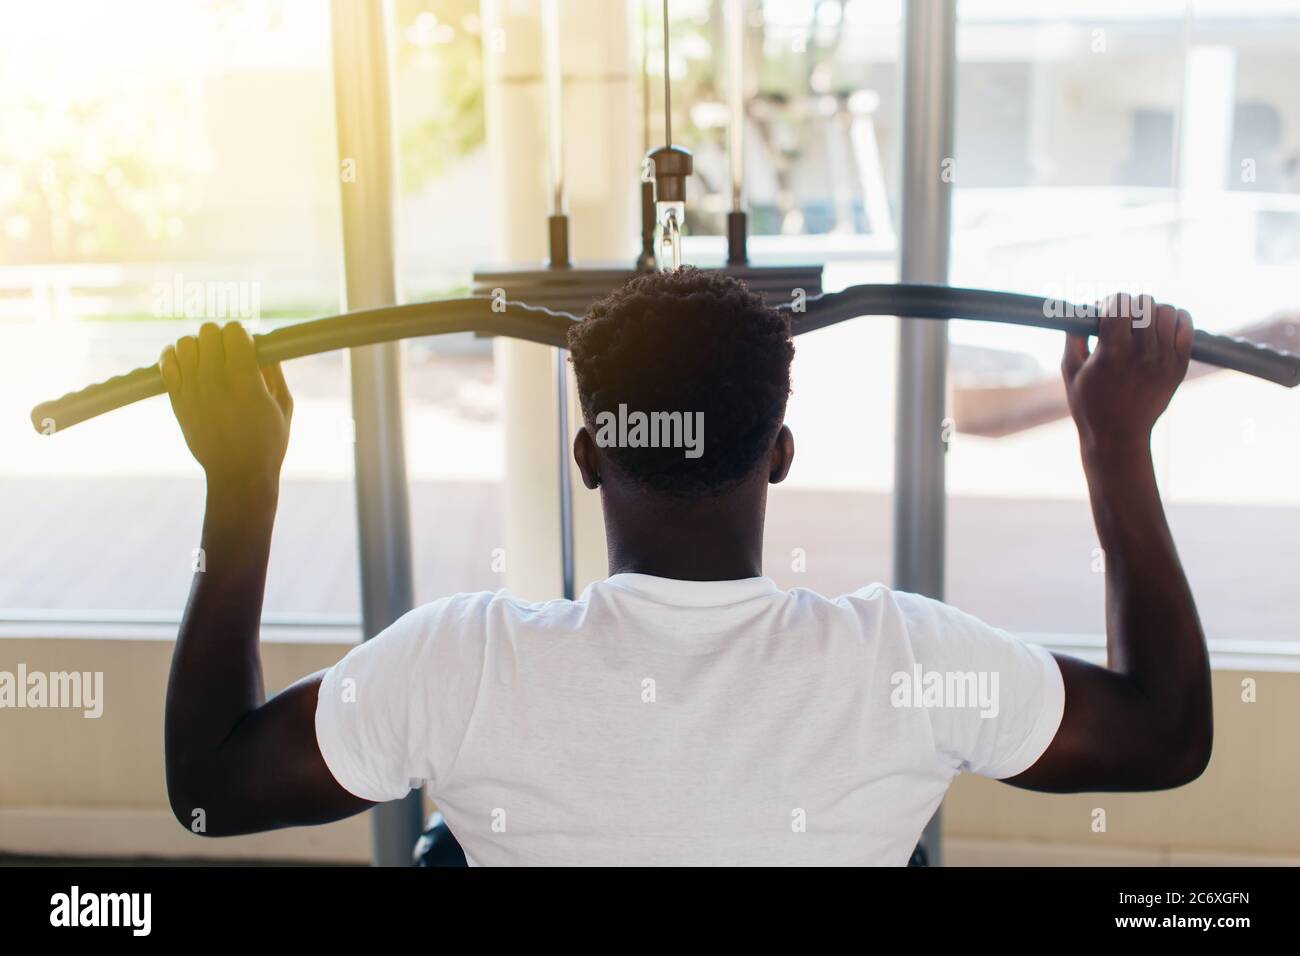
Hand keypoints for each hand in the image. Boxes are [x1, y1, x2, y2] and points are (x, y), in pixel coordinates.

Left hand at [159, 321, 292, 489]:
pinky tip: (187, 362)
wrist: (238, 475)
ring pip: (185, 344)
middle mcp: (215, 382)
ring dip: (198, 345)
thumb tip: (261, 344)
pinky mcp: (177, 402)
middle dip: (220, 336)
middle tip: (228, 351)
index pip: (233, 332)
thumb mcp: (283, 405)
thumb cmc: (268, 441)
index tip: (247, 345)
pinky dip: (174, 356)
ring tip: (208, 358)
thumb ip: (273, 371)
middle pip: (208, 333)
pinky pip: (167, 364)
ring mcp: (192, 392)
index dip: (241, 333)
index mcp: (245, 382)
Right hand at [1062, 293, 1192, 456]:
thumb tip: (1080, 310)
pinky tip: (1161, 328)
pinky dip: (1175, 319)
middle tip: (1122, 320)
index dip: (1109, 302)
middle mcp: (1142, 354)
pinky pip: (1185, 325)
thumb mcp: (1071, 371)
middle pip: (1144, 303)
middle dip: (1130, 306)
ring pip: (1166, 310)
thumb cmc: (1089, 404)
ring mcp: (1164, 360)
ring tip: (1142, 325)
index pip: (1120, 303)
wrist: (1118, 437)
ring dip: (1152, 311)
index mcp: (1112, 353)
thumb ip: (1074, 336)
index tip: (1104, 312)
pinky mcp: (1179, 366)